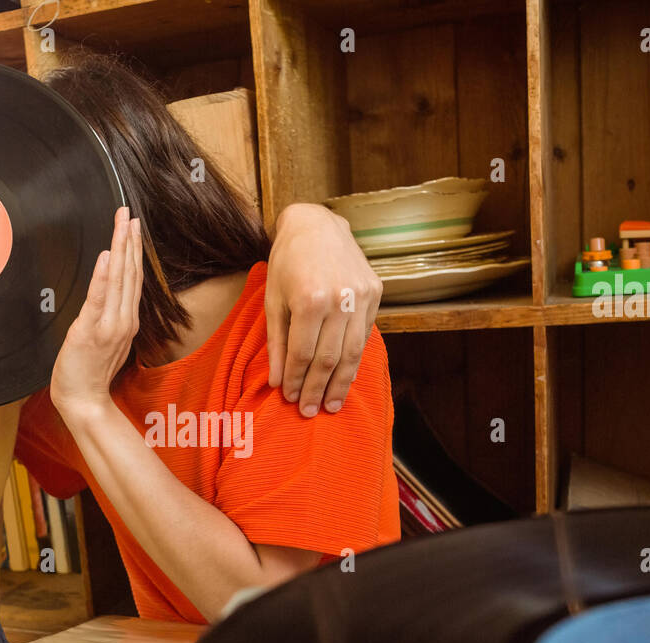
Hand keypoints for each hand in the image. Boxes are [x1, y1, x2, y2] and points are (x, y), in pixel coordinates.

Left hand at [50, 207, 141, 421]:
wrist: (85, 402)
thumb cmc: (90, 374)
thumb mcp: (106, 342)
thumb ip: (111, 318)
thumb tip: (108, 296)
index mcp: (127, 321)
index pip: (133, 279)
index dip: (133, 250)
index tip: (133, 226)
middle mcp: (124, 320)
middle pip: (130, 273)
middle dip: (129, 241)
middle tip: (128, 213)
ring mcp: (110, 326)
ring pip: (119, 280)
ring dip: (121, 249)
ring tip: (122, 224)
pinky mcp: (92, 331)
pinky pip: (100, 299)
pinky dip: (104, 277)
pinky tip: (107, 256)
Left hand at [264, 204, 381, 416]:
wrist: (316, 224)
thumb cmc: (287, 263)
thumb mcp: (273, 301)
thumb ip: (277, 343)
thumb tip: (278, 383)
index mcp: (309, 300)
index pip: (302, 354)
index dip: (296, 381)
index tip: (291, 399)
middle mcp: (340, 299)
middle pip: (328, 359)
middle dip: (317, 389)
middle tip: (310, 411)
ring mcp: (362, 296)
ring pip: (352, 353)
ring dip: (340, 383)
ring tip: (330, 405)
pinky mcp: (376, 292)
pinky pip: (364, 335)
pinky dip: (354, 359)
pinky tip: (345, 377)